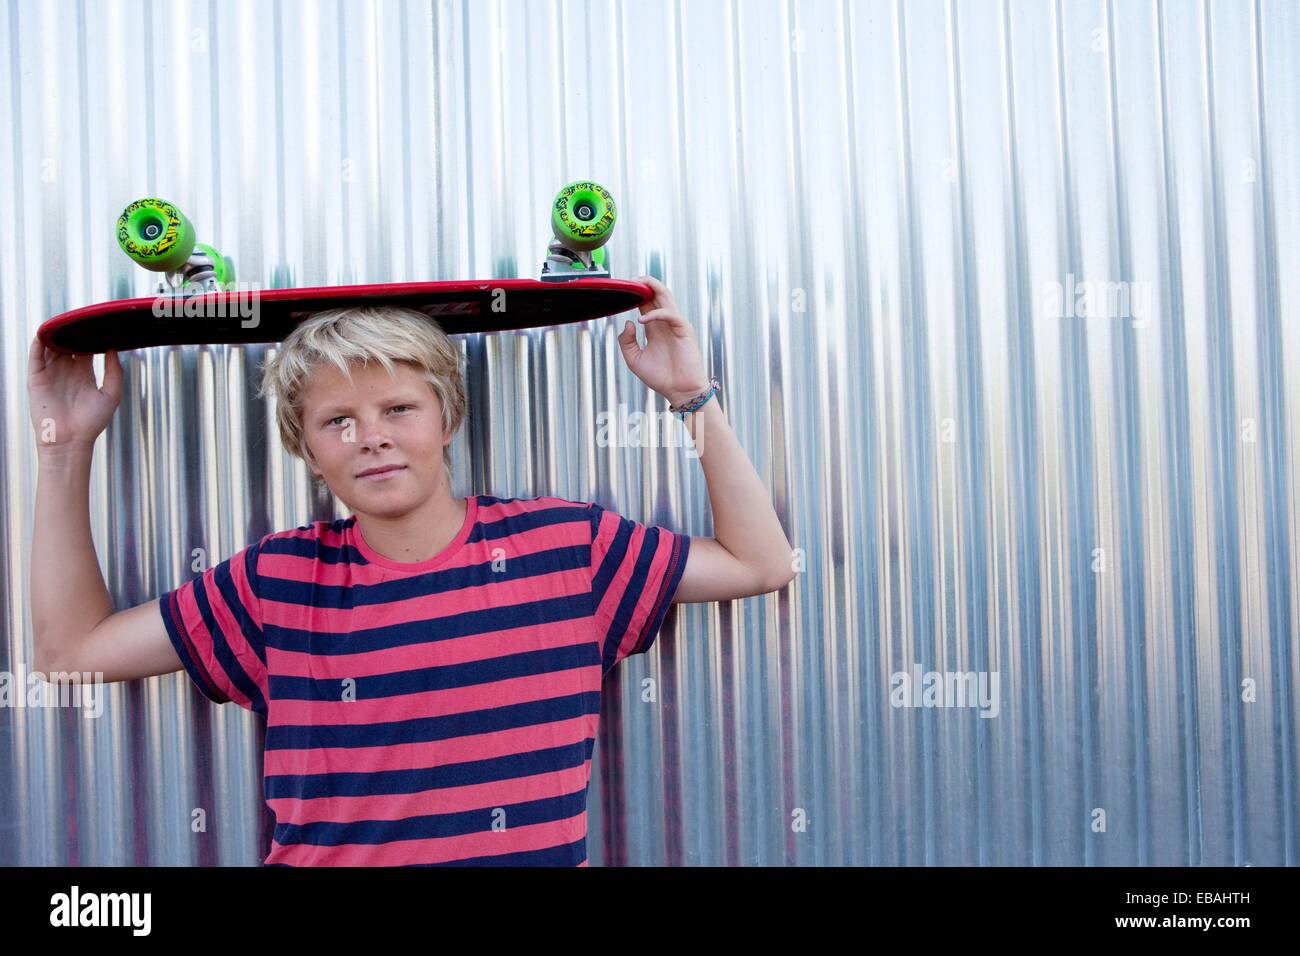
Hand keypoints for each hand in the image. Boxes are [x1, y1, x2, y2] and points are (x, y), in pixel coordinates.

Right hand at [27, 333, 122, 451]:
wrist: (70, 440)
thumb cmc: (91, 423)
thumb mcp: (111, 394)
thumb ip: (114, 371)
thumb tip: (114, 349)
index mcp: (84, 374)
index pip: (85, 348)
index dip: (89, 337)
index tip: (97, 325)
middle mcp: (67, 371)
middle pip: (67, 345)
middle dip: (72, 332)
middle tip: (79, 320)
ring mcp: (51, 374)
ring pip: (51, 347)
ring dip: (55, 335)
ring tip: (62, 323)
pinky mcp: (37, 378)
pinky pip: (36, 356)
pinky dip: (39, 343)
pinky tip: (46, 334)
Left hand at [617, 275, 709, 406]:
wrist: (680, 391)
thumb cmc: (661, 378)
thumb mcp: (635, 360)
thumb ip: (627, 342)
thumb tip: (627, 322)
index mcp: (654, 328)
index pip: (645, 304)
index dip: (636, 294)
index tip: (623, 289)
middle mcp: (665, 323)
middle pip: (656, 294)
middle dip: (644, 283)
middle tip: (630, 279)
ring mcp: (675, 325)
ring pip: (666, 297)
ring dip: (653, 287)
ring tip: (638, 282)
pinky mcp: (684, 330)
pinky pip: (670, 314)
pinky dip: (656, 314)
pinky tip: (642, 320)